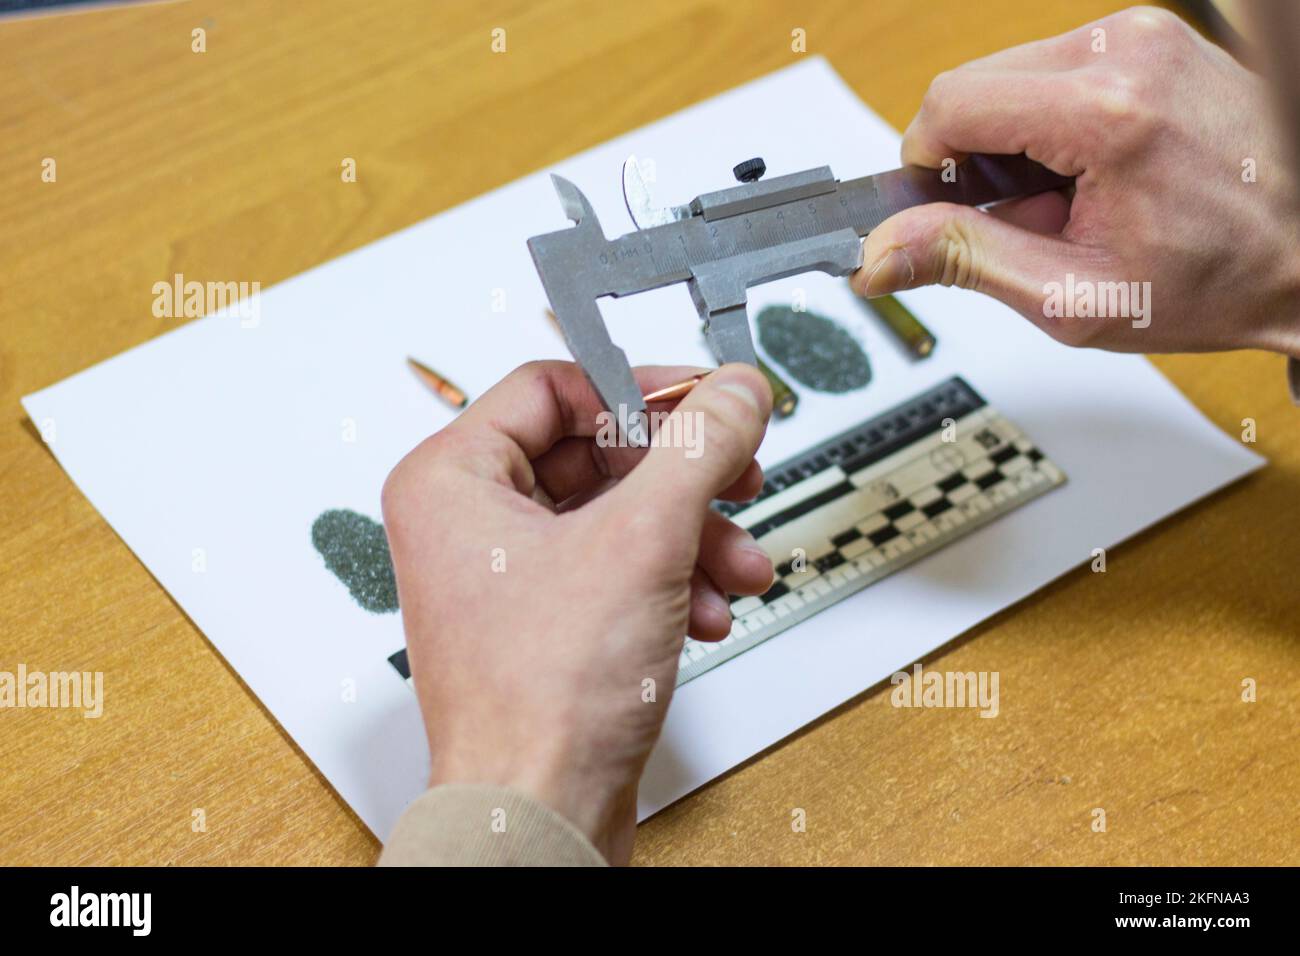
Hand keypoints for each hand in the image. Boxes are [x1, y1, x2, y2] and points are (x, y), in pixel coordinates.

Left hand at [381, 361, 773, 863]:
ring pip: (616, 517)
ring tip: (737, 563)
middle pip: (596, 454)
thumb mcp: (642, 541)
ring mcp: (506, 577)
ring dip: (691, 535)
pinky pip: (616, 570)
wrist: (539, 815)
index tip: (703, 401)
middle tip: (737, 475)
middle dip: (682, 477)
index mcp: (451, 480)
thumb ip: (697, 448)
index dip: (637, 390)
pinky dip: (669, 581)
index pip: (552, 386)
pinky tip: (704, 609)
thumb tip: (734, 391)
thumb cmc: (539, 703)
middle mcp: (468, 524)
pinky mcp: (544, 623)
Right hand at [852, 6, 1299, 356]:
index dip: (923, 165)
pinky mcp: (1152, 38)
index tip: (939, 209)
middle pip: (974, 84)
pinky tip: (1090, 172)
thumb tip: (879, 252)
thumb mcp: (1073, 296)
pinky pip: (1055, 68)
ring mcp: (1145, 36)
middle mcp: (1127, 50)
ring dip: (1012, 143)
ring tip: (1068, 200)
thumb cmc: (1216, 279)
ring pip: (1009, 75)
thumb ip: (965, 262)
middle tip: (1023, 218)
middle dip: (973, 158)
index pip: (949, 104)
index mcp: (1107, 113)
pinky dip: (1050, 124)